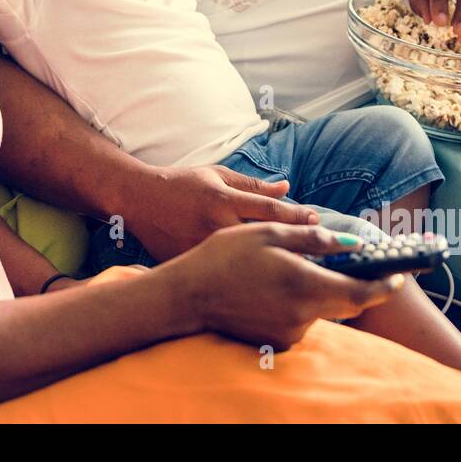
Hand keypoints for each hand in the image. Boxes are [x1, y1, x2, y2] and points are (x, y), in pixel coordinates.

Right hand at [123, 164, 319, 261]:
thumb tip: (287, 188)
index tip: (317, 221)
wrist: (138, 201)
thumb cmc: (180, 184)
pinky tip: (263, 285)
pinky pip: (225, 276)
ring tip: (301, 272)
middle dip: (295, 247)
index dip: (298, 216)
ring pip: (248, 264)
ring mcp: (202, 248)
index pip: (270, 209)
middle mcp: (214, 225)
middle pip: (265, 241)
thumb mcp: (216, 175)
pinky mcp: (191, 265)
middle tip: (322, 253)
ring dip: (275, 268)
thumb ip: (252, 185)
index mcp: (222, 199)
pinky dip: (246, 280)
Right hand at [159, 223, 405, 347]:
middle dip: (354, 284)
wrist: (188, 295)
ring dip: (318, 290)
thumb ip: (313, 240)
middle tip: (356, 264)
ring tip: (284, 270)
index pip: (360, 292)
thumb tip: (352, 243)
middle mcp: (302, 316)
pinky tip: (271, 288)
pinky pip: (302, 319)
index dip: (385, 285)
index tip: (400, 276)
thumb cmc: (225, 257)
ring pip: (322, 309)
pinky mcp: (278, 342)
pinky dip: (298, 302)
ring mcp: (290, 333)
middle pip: (345, 303)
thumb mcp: (268, 235)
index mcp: (303, 285)